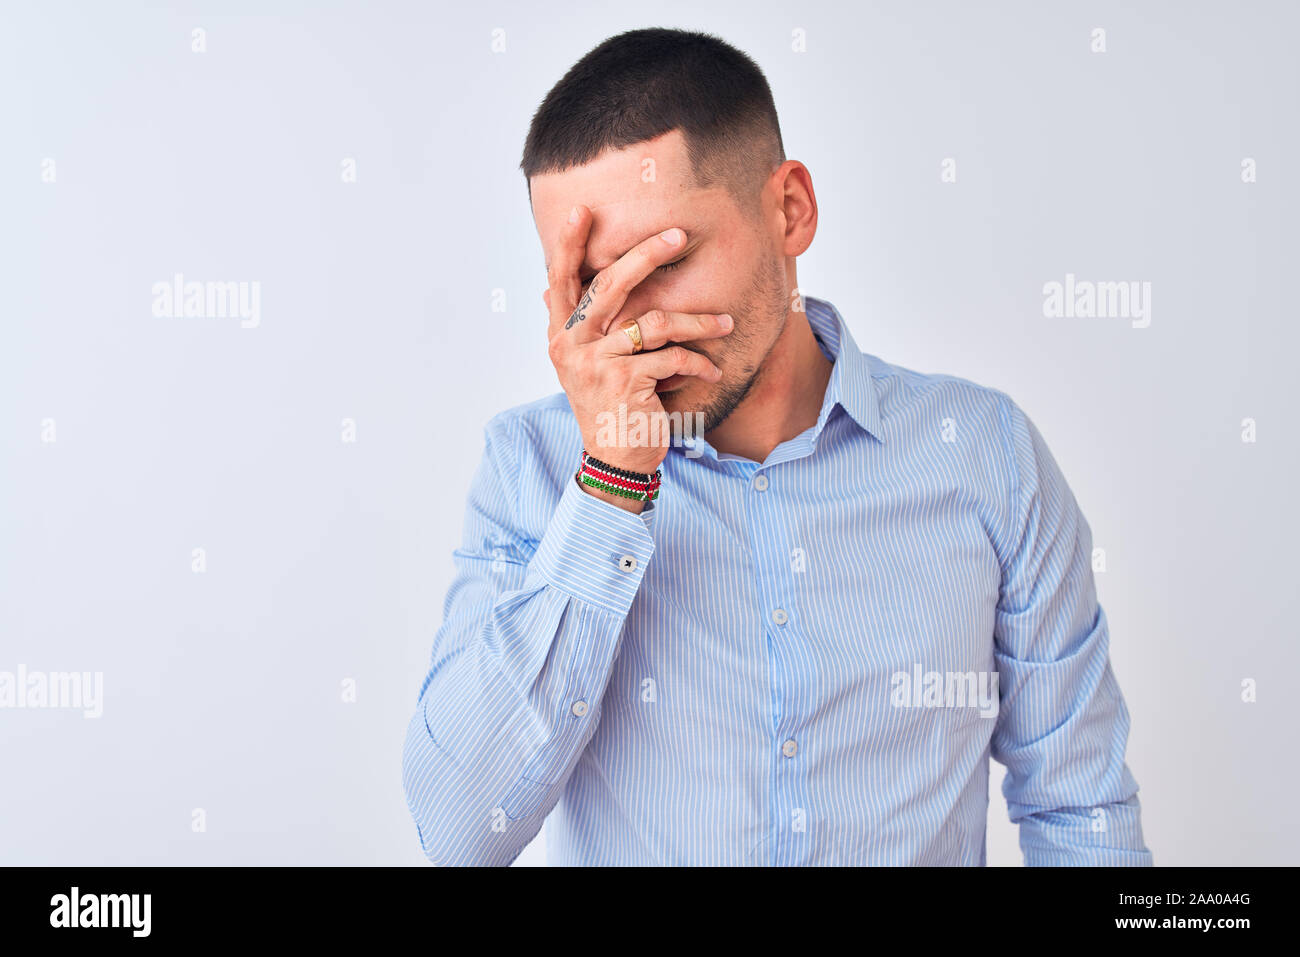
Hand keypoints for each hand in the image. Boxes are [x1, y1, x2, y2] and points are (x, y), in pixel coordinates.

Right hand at [544, 205, 732, 510]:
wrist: (616, 460)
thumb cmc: (608, 407)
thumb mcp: (584, 365)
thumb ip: (578, 326)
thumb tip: (548, 285)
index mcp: (561, 336)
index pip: (560, 280)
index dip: (570, 244)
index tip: (583, 210)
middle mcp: (572, 346)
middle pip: (610, 285)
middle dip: (646, 254)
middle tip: (678, 235)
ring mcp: (598, 364)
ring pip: (654, 322)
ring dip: (697, 322)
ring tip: (725, 325)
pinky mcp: (627, 383)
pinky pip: (672, 358)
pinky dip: (697, 364)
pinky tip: (712, 372)